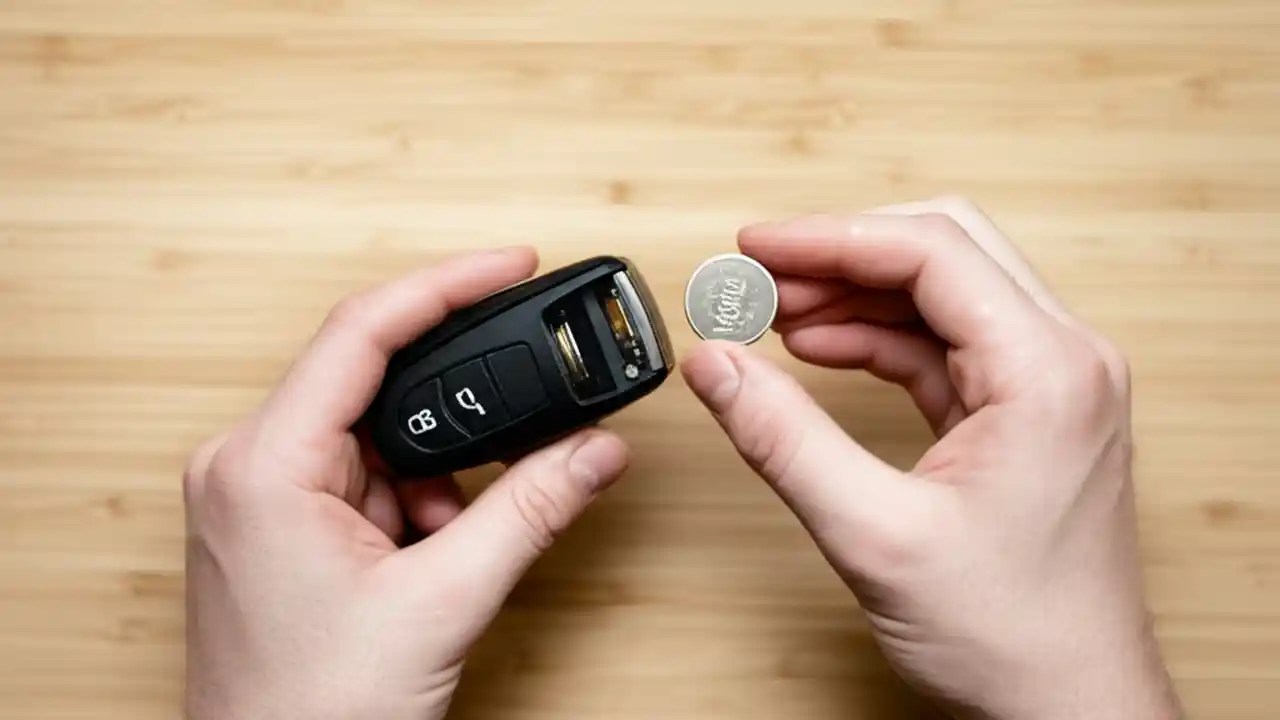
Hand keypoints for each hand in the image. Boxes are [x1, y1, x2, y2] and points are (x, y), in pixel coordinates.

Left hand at [183, 248, 629, 719]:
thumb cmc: (312, 715)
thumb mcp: (442, 603)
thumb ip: (529, 511)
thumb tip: (594, 450)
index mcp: (264, 463)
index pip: (363, 331)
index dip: (448, 284)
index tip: (511, 263)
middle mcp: (249, 464)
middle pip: (376, 380)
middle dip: (460, 405)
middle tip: (527, 400)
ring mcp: (262, 495)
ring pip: (379, 436)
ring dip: (439, 471)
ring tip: (457, 535)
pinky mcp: (282, 523)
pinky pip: (367, 477)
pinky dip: (418, 499)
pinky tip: (432, 550)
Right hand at [682, 198, 1180, 719]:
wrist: (1071, 706)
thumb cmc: (1012, 636)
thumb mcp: (874, 535)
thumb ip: (783, 438)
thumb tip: (715, 363)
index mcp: (1047, 372)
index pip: (930, 253)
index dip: (829, 238)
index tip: (754, 247)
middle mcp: (1062, 362)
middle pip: (942, 251)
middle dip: (840, 254)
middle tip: (758, 274)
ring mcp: (1048, 386)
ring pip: (941, 294)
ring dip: (854, 294)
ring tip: (772, 312)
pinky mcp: (1025, 414)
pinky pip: (944, 346)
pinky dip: (877, 339)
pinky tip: (818, 349)